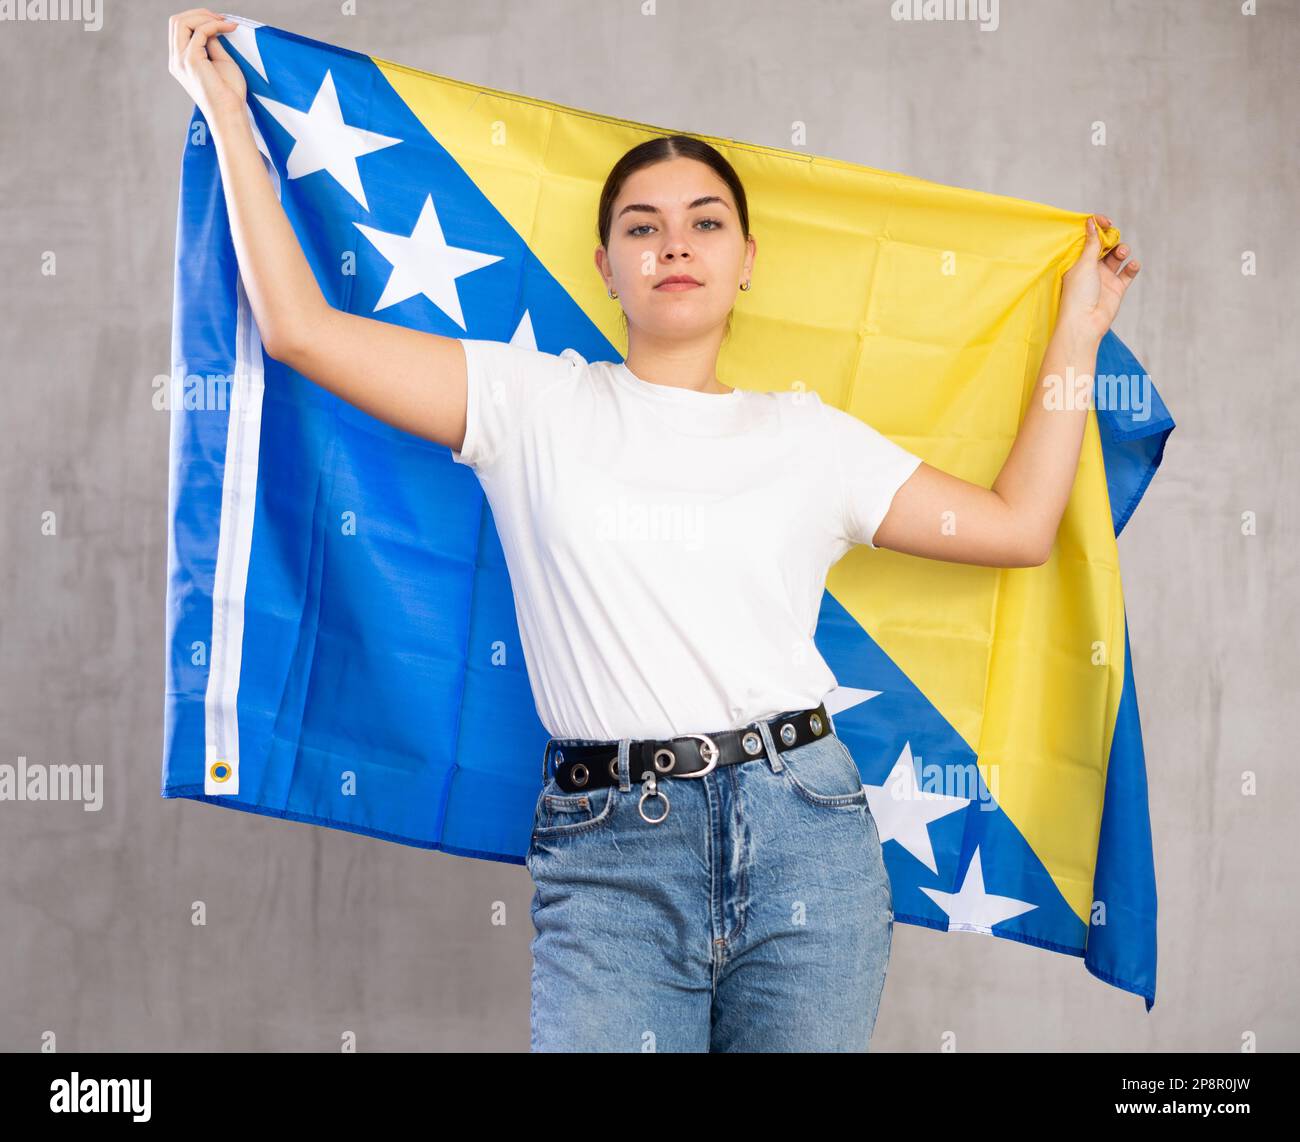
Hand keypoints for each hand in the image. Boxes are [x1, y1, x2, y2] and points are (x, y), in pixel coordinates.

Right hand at [168, 8, 245, 123]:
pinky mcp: (191, 60)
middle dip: (199, 13)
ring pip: (182, 22)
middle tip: (222, 19)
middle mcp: (176, 59)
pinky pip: (200, 31)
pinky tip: (229, 28)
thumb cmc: (229, 93)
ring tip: (226, 22)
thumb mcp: (220, 62)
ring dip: (205, 17)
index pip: (179, 28)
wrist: (230, 113)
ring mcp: (181, 59)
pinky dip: (215, 25)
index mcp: (180, 60)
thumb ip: (211, 44)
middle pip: (176, 21)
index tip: (220, 22)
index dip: (198, 19)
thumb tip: (211, 27)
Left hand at [1058, 213, 1140, 344]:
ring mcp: (1104, 277)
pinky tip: (1131, 265)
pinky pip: (1128, 272)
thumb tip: (1090, 222)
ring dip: (1122, 250)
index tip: (1106, 221)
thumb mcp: (1084, 264)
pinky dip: (1132, 265)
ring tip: (1120, 253)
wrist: (1085, 322)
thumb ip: (1091, 243)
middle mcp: (1091, 268)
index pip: (1089, 238)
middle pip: (1105, 245)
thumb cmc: (1078, 294)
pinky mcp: (1117, 287)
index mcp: (1078, 260)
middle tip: (1113, 238)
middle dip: (1112, 238)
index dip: (1098, 227)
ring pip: (1117, 256)